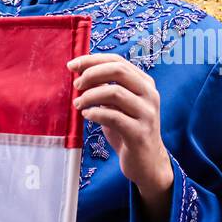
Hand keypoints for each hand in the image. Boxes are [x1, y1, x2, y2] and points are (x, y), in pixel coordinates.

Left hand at [69, 53, 172, 209]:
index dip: (92, 60)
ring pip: (115, 92)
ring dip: (90, 96)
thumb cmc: (128, 130)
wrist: (147, 162)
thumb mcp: (118, 106)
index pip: (118, 61)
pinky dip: (95, 114)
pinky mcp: (140, 133)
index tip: (72, 66)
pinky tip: (87, 116)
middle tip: (76, 85)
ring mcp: (147, 114)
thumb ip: (106, 88)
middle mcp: (149, 95)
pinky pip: (113, 117)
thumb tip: (80, 73)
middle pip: (118, 71)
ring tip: (78, 104)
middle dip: (91, 74)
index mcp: (145, 83)